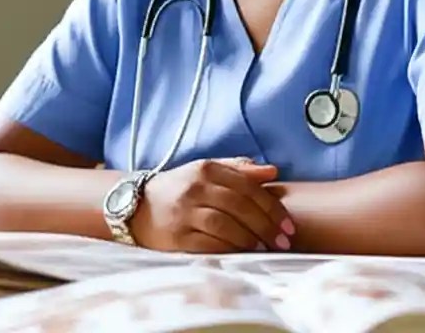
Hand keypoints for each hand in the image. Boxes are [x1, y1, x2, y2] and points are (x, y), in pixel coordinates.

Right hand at [132, 157, 294, 252]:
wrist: (135, 208)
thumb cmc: (178, 190)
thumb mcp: (205, 172)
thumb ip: (238, 170)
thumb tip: (272, 172)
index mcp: (204, 170)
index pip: (247, 187)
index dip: (272, 207)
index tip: (289, 225)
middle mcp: (193, 189)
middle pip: (239, 207)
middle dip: (267, 226)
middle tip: (284, 241)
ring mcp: (183, 213)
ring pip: (226, 226)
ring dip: (251, 239)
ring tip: (265, 248)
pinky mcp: (177, 237)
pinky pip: (210, 245)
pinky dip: (231, 250)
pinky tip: (243, 254)